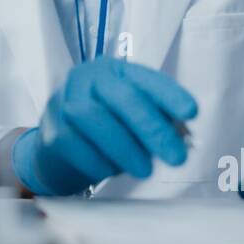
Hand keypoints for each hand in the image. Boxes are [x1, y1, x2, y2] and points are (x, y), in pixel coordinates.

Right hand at [12, 58, 197, 196]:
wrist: (58, 148)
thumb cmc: (105, 129)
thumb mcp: (131, 119)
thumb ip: (156, 122)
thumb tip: (182, 137)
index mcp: (113, 71)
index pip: (144, 79)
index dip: (169, 95)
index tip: (191, 112)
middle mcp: (87, 79)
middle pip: (120, 96)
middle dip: (151, 127)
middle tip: (176, 157)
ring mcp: (64, 102)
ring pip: (92, 117)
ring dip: (124, 147)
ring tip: (145, 170)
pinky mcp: (51, 130)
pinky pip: (73, 143)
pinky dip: (97, 160)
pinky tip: (111, 171)